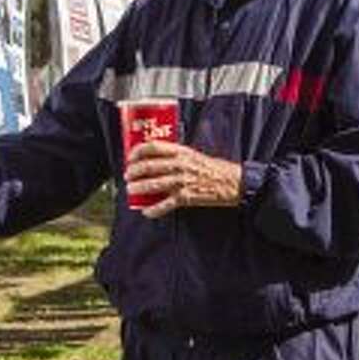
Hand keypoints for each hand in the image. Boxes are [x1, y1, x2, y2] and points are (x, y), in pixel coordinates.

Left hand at [124, 141, 241, 218]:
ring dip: (138, 188)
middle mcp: (179, 165)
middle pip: (148, 166)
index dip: (138, 151)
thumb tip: (156, 158)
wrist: (230, 183)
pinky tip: (146, 212)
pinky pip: (164, 205)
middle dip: (134, 172)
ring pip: (152, 185)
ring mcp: (181, 182)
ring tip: (131, 190)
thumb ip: (176, 155)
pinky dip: (153, 210)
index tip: (130, 156)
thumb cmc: (213, 168)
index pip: (153, 147)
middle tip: (128, 176)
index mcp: (181, 152)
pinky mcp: (185, 197)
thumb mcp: (193, 154)